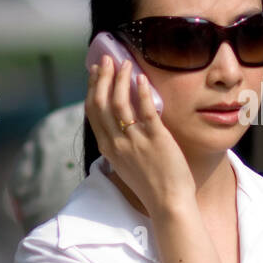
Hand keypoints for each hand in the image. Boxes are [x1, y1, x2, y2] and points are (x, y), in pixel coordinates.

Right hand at [85, 55, 194, 216]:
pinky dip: (142, 92)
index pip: (93, 112)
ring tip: (126, 63)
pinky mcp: (156, 139)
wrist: (169, 203)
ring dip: (121, 79)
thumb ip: (120, 144)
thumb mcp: (126, 164)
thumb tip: (120, 123)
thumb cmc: (151, 184)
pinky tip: (142, 79)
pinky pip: (145, 111)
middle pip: (102, 103)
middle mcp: (117, 143)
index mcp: (108, 148)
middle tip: (108, 59)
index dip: (93, 88)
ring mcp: (135, 141)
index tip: (97, 72)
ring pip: (120, 103)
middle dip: (103, 77)